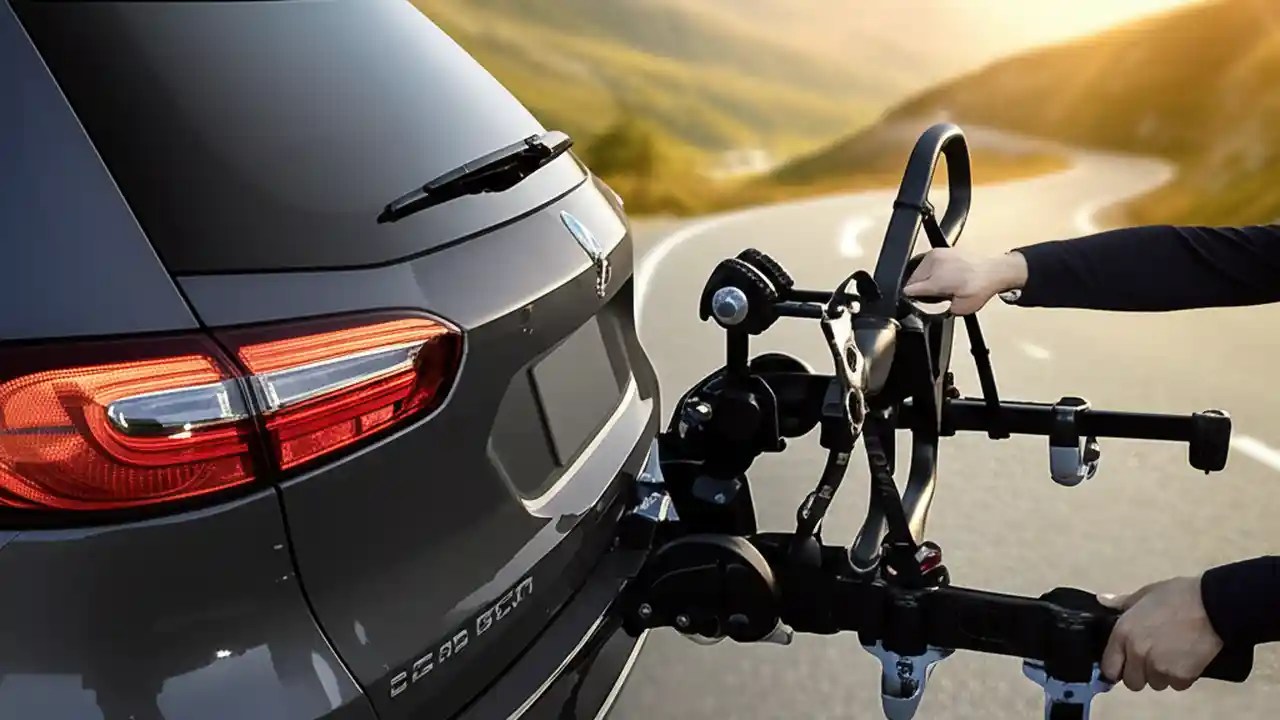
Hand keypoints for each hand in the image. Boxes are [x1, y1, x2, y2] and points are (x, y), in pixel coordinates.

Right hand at [902, 248, 1027, 314]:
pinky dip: (929, 270)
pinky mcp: (940, 250)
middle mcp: (934, 265)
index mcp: (937, 280)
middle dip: (918, 288)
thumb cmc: (981, 287)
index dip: (911, 298)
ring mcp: (936, 254)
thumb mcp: (962, 309)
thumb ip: (942, 310)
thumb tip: (933, 307)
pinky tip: (940, 275)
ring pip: (917, 270)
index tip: (914, 301)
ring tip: (938, 285)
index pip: (911, 289)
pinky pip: (926, 262)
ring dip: (922, 278)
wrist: (993, 271)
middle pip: (912, 279)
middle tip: (932, 295)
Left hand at [1099, 575, 1223, 691]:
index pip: (1109, 667)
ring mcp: (1159, 667)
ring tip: (1172, 656)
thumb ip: (1121, 602)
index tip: (1124, 665)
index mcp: (1123, 633)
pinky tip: (1186, 659)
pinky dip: (1181, 677)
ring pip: (1155, 684)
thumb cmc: (1177, 596)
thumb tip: (1102, 600)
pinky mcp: (1181, 676)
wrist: (1213, 606)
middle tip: (1152, 659)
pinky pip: (1176, 685)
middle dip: (1141, 674)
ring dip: (1161, 675)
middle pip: (1132, 682)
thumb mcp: (1145, 594)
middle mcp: (1137, 653)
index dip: (1117, 668)